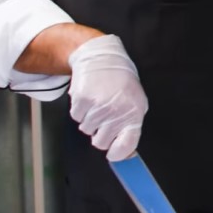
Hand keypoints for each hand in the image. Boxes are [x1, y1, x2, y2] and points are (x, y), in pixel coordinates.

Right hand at [67, 34, 146, 160]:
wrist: (102, 58)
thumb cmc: (121, 81)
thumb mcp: (135, 102)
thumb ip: (130, 126)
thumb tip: (125, 153)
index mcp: (134, 113)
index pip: (126, 145)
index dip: (117, 154)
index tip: (113, 154)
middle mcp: (117, 112)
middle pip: (101, 143)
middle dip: (101, 134)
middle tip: (105, 118)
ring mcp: (98, 107)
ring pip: (87, 130)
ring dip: (90, 120)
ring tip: (98, 103)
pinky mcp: (82, 100)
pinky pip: (76, 118)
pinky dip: (81, 111)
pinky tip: (89, 98)